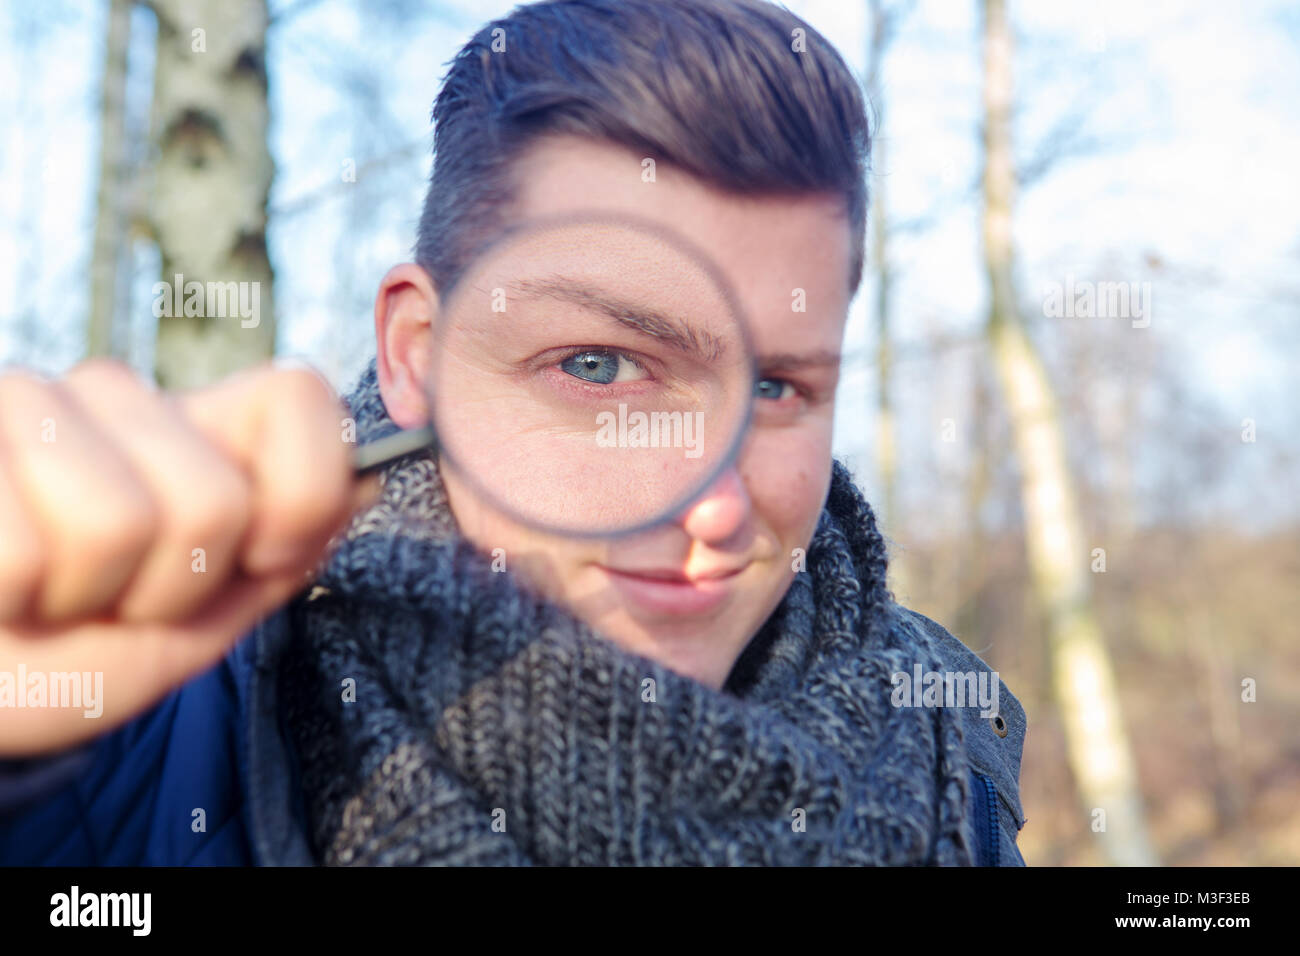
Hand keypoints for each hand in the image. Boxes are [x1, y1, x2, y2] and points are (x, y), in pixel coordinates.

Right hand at [0, 360, 376, 755]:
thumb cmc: (80, 652)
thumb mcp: (201, 619)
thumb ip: (286, 552)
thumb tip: (370, 479)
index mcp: (197, 429)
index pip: (300, 397)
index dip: (303, 495)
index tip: (260, 557)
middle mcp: (119, 396)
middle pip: (217, 500)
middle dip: (174, 587)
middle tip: (118, 594)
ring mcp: (30, 400)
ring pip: (119, 522)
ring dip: (87, 595)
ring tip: (54, 588)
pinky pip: (22, 552)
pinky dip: (13, 598)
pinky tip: (3, 585)